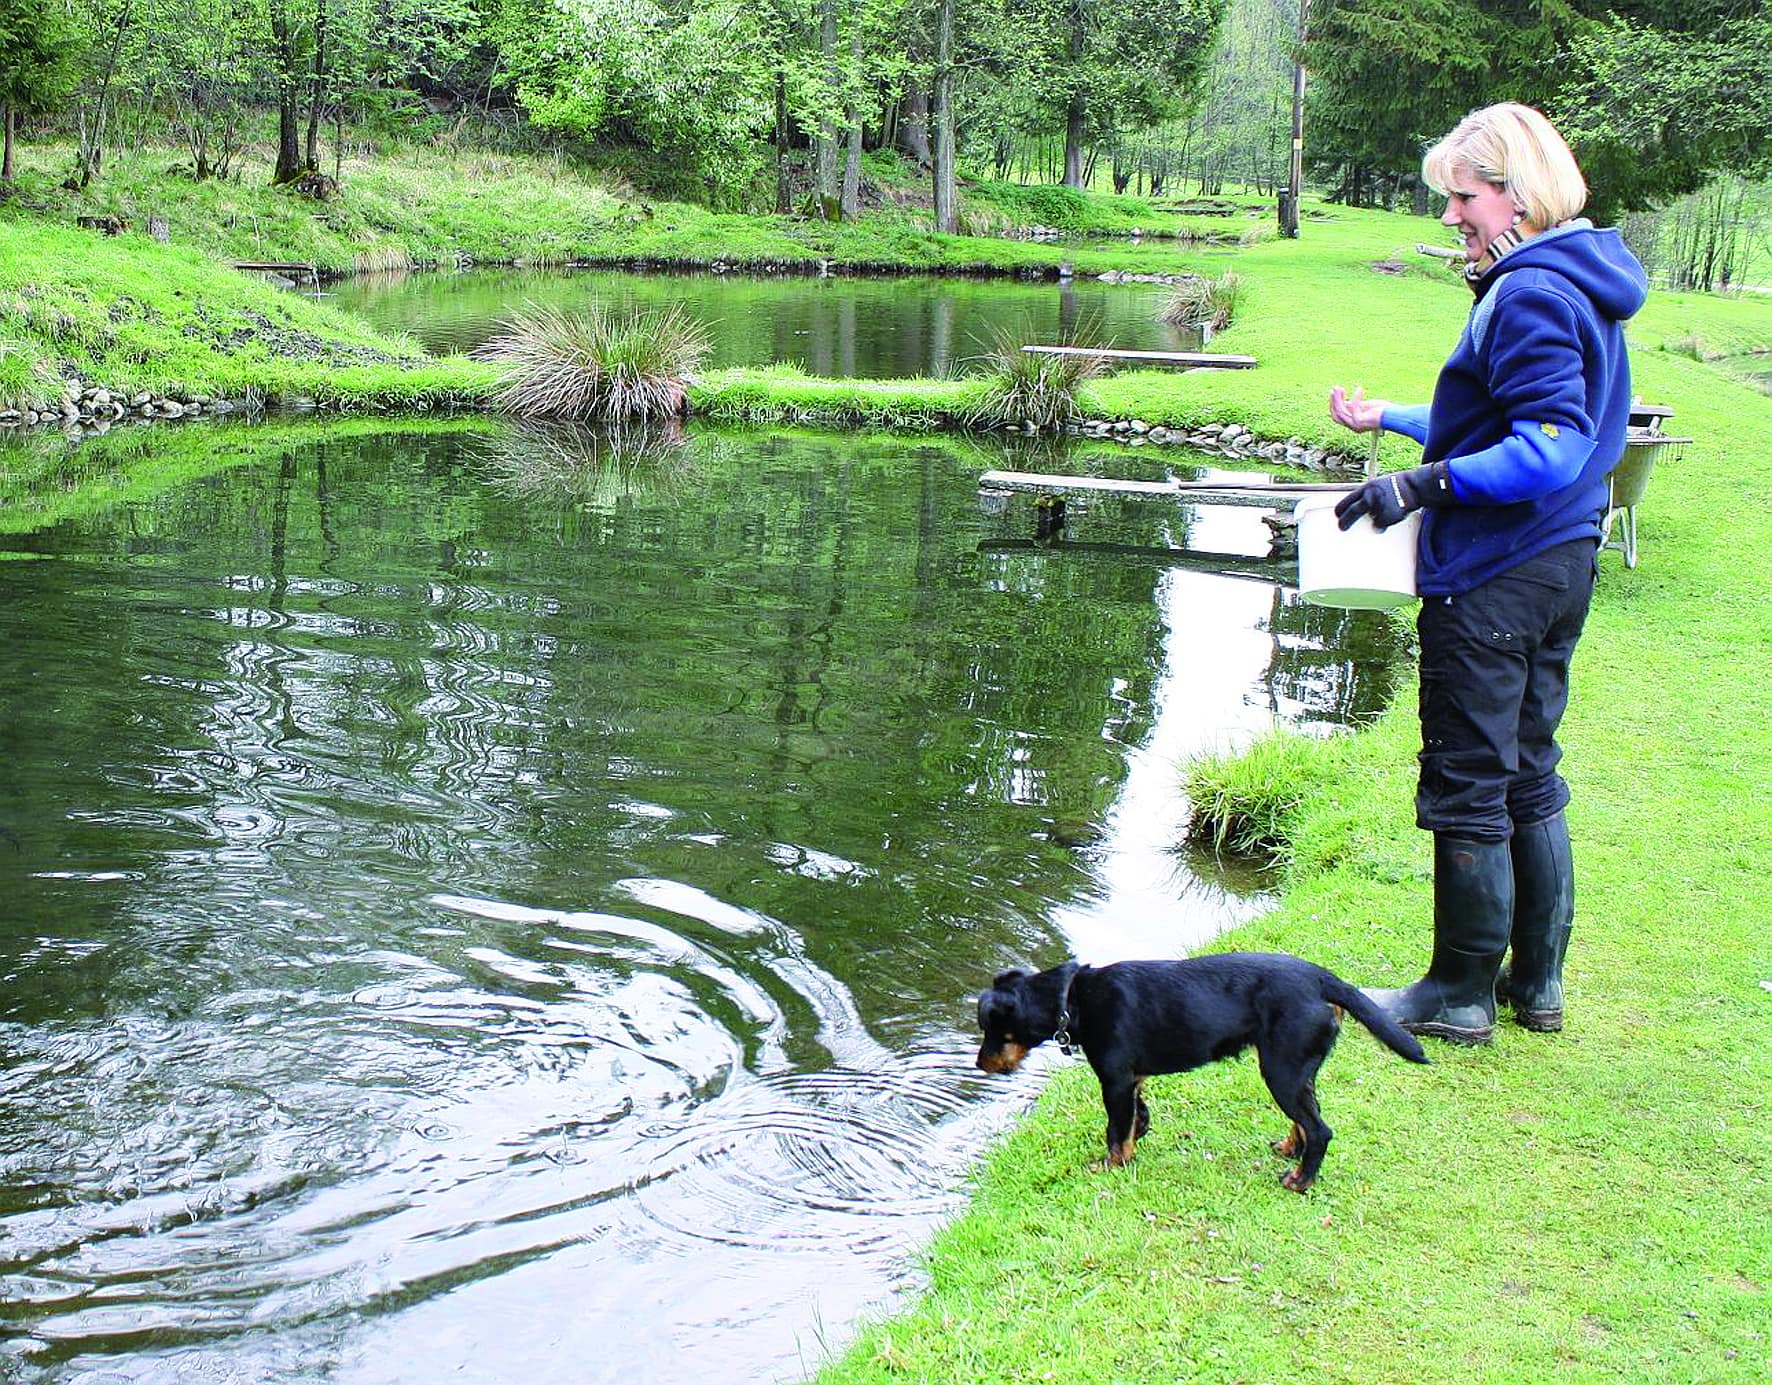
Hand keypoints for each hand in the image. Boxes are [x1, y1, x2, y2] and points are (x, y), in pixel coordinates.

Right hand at [1328, 385, 1388, 433]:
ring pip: (1341, 412)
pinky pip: (1354, 407)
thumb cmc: (1383, 411)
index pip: (1337, 416)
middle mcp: (1353, 427)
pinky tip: (1360, 389)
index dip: (1333, 405)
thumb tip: (1343, 400)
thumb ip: (1354, 405)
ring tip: (1341, 388)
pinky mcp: (1360, 421)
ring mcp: (1355, 425)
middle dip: (1333, 401)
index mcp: (1354, 424)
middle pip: (1336, 415)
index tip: (1334, 392)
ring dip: (1339, 399)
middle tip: (1334, 388)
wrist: (1395, 417)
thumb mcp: (1365, 406)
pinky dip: (1356, 397)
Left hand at [1334, 462, 1452, 530]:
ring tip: (1387, 509)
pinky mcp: (1386, 517)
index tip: (1337, 515)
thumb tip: (1358, 505)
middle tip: (1342, 527)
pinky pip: (1380, 525)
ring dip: (1375, 518)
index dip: (1340, 509)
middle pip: (1352, 512)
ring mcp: (1377, 508)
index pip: (1347, 500)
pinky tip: (1392, 515)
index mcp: (1366, 488)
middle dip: (1345, 522)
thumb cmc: (1397, 485)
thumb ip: (1367, 493)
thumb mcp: (1378, 484)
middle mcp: (1369, 497)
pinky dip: (1383, 524)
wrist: (1415, 486)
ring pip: (1370, 519)